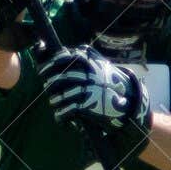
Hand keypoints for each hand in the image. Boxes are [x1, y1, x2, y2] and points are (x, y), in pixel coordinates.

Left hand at [38, 45, 152, 144]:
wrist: (128, 104)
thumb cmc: (109, 84)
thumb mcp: (100, 66)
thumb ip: (84, 58)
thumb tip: (61, 52)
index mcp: (91, 61)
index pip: (64, 58)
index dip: (50, 64)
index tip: (42, 70)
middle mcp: (89, 73)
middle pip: (61, 76)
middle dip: (50, 82)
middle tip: (46, 86)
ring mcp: (89, 88)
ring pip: (61, 94)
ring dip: (54, 100)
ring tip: (53, 102)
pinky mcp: (88, 104)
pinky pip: (67, 109)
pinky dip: (60, 115)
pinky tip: (60, 117)